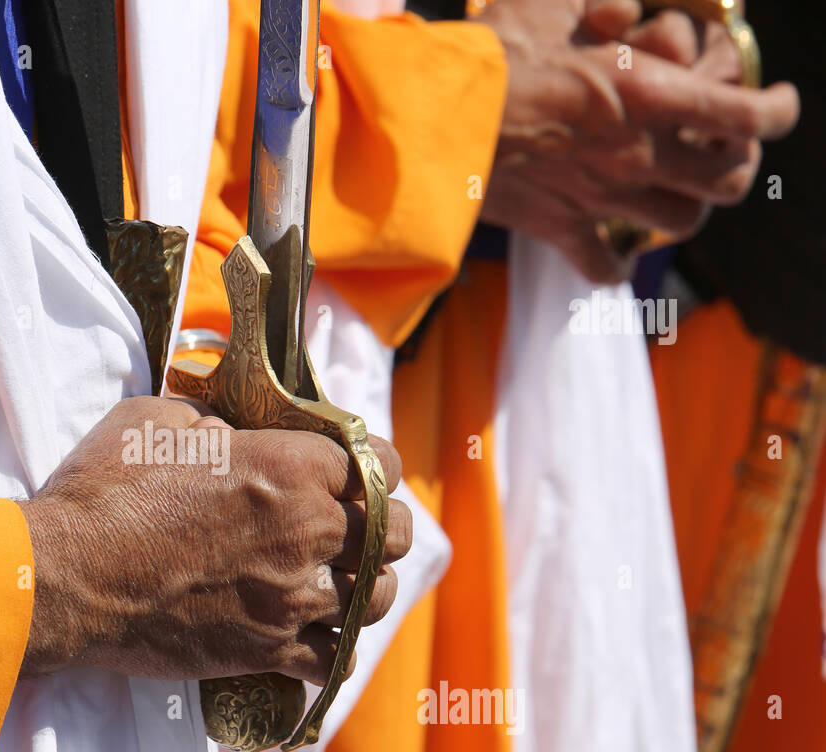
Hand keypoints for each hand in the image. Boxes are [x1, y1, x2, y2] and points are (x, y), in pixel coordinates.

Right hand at [17, 396, 408, 685]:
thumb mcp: (158, 421)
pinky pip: (336, 659)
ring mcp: (291, 597)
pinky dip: (334, 649)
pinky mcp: (268, 650)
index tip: (359, 474)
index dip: (374, 465)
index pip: (378, 463)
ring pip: (377, 599)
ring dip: (367, 588)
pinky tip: (318, 638)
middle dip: (382, 529)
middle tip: (358, 531)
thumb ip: (217, 423)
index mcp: (290, 466)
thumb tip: (234, 434)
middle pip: (394, 535)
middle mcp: (307, 532)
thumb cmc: (105, 491)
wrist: (66, 578)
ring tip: (345, 585)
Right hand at [477, 0, 799, 282]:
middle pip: (726, 181)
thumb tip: (625, 13)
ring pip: (679, 224)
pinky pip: (603, 266)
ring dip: (689, 210)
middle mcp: (636, 154)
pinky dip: (615, 265)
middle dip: (741, 164)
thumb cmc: (492, 57)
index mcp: (647, 95)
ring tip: (679, 194)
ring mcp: (599, 198)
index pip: (745, 115)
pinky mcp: (558, 228)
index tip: (778, 102)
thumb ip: (605, 4)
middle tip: (730, 149)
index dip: (778, 110)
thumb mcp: (553, 4)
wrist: (432, 123)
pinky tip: (612, 250)